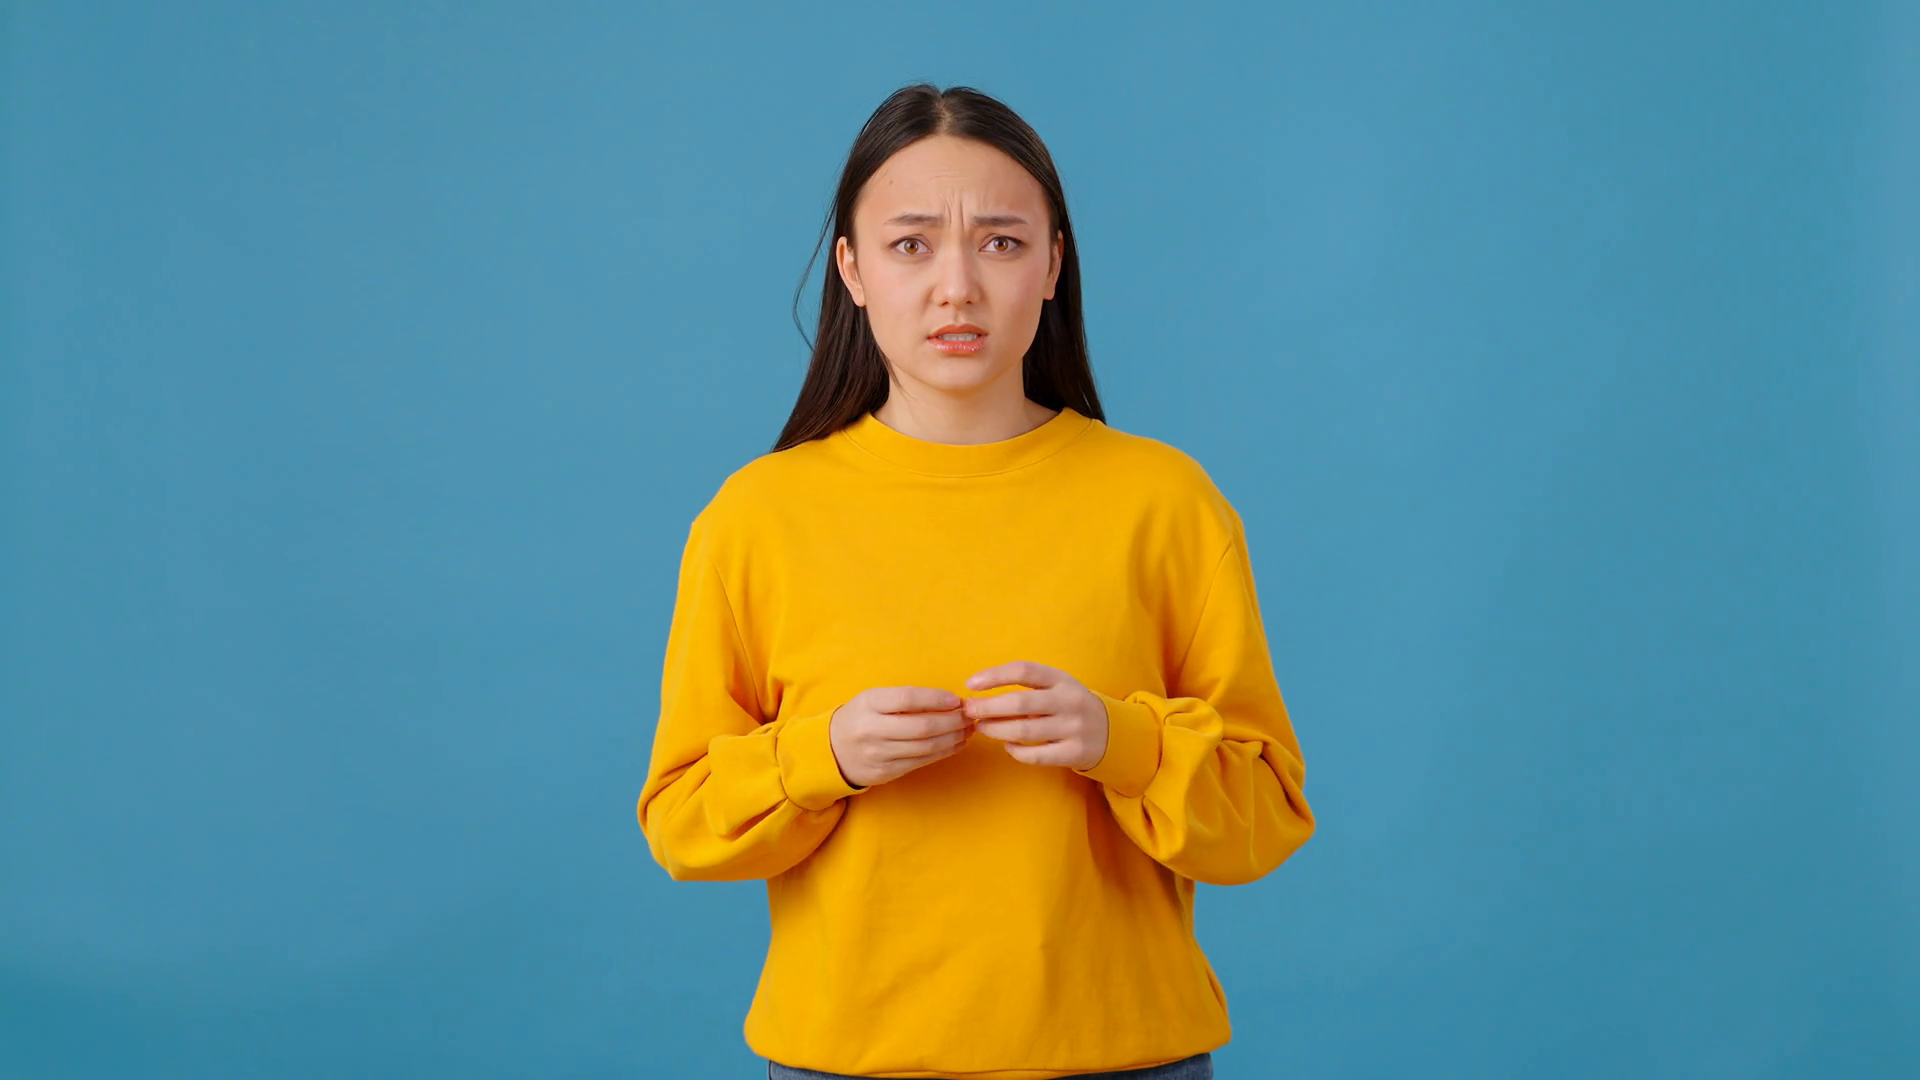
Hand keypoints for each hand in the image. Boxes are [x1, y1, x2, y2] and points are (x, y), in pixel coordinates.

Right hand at [828, 686, 973, 787]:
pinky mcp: (886, 773)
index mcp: (868, 704)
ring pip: (926, 747)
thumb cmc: (861, 717)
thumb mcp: (873, 699)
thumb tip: (948, 701)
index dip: (936, 699)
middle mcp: (872, 730)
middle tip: (970, 715)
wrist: (832, 751)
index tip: (956, 700)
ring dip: (954, 738)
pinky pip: (922, 762)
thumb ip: (904, 699)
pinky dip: (944, 752)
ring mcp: (879, 754)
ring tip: (969, 729)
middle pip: (922, 727)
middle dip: (952, 721)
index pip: (908, 699)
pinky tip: (957, 743)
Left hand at [961, 661, 1108, 769]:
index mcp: (1062, 679)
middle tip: (969, 711)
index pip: (1024, 670)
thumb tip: (980, 694)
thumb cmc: (1070, 706)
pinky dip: (1016, 751)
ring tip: (981, 727)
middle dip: (988, 707)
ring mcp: (1073, 728)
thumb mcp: (1057, 686)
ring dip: (996, 730)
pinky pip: (1036, 755)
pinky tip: (1007, 746)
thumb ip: (1028, 686)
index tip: (971, 684)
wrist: (1112, 732)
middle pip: (1020, 703)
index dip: (994, 676)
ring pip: (1024, 731)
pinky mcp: (1074, 752)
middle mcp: (1069, 701)